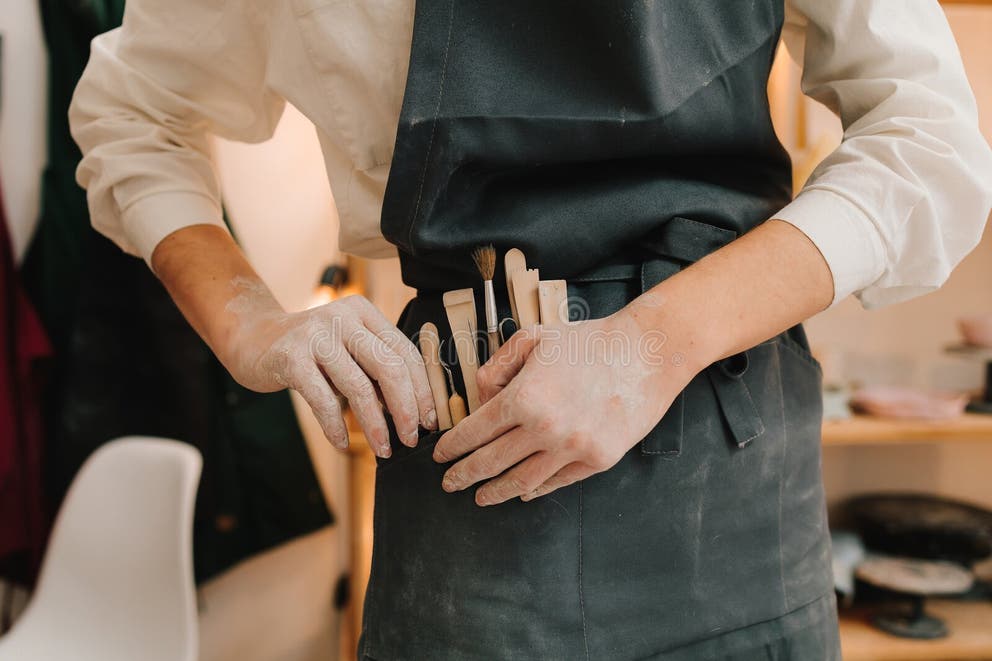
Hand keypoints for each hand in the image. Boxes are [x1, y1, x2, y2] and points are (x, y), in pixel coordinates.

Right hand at [226, 289, 436, 456]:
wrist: (252, 339)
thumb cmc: (310, 351)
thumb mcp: (348, 350)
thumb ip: (376, 369)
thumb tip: (415, 411)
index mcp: (364, 312)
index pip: (405, 352)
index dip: (422, 389)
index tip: (429, 419)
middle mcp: (343, 317)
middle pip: (390, 367)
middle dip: (406, 408)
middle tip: (411, 438)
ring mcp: (316, 335)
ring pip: (359, 386)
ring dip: (375, 425)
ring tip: (383, 448)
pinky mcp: (291, 356)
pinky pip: (323, 400)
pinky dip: (336, 426)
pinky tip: (342, 443)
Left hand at [432, 310, 694, 504]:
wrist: (647, 353)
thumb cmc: (588, 341)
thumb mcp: (532, 339)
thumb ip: (497, 367)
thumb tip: (479, 398)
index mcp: (524, 397)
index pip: (475, 431)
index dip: (452, 447)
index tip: (440, 456)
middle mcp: (545, 429)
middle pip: (491, 462)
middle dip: (464, 475)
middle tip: (449, 483)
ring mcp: (573, 449)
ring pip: (522, 482)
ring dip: (495, 492)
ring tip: (480, 497)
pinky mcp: (597, 460)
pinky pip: (556, 483)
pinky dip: (534, 490)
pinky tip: (522, 492)